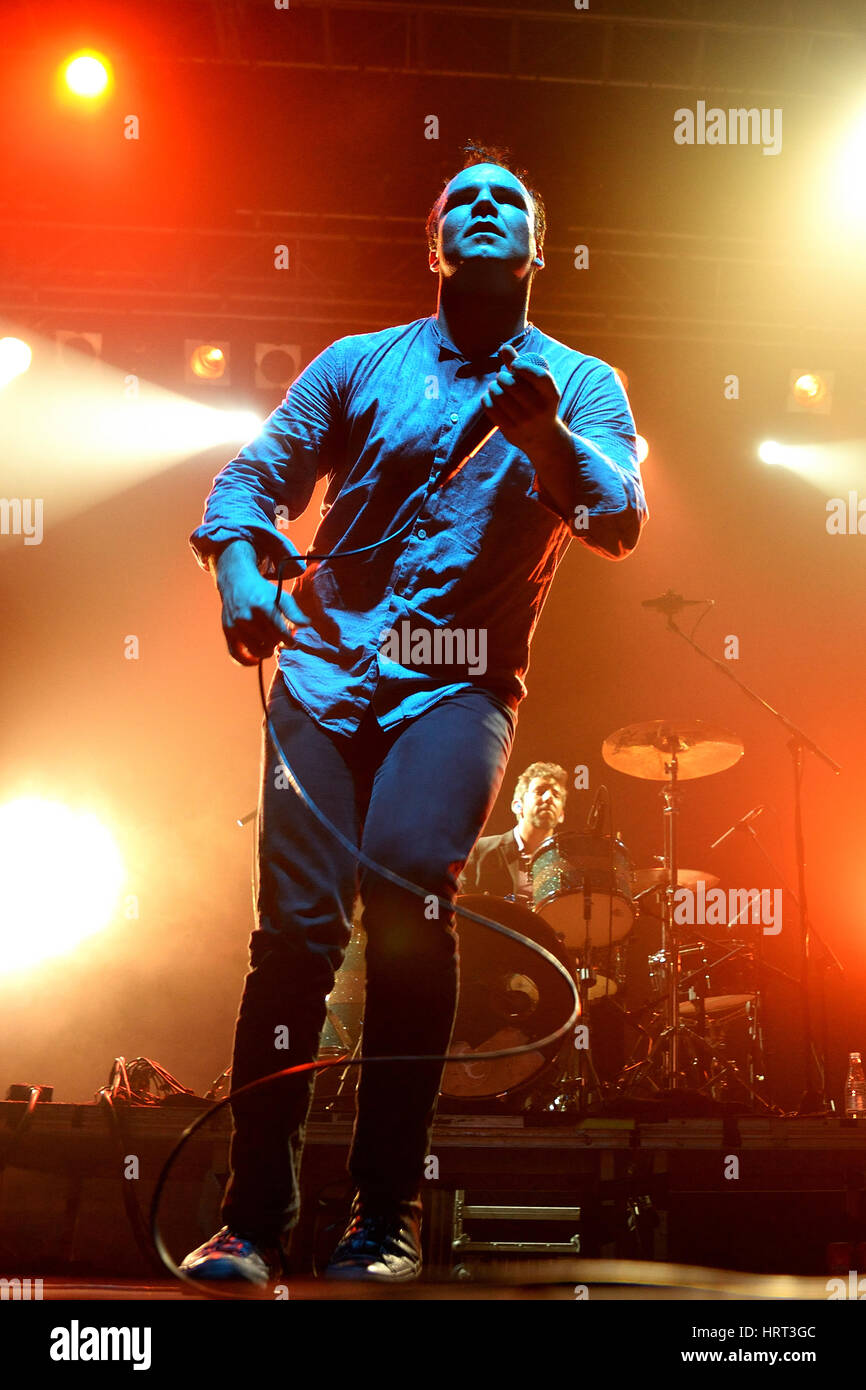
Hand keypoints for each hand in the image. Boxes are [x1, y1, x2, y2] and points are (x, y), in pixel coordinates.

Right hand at [215, 543, 306, 666]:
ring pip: (256, 650)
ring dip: (266, 651)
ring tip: (269, 645)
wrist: (236, 583)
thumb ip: (294, 612)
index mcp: (262, 605)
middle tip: (280, 640)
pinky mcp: (227, 631)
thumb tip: (306, 625)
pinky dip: (247, 661)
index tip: (291, 642)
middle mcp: (247, 616)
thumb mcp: (281, 596)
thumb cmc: (263, 592)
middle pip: (269, 642)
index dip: (288, 640)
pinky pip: (236, 655)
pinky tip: (256, 659)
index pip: (279, 631)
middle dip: (278, 643)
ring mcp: (235, 625)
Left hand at [480, 343, 560, 452]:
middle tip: (501, 377)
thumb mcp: (538, 387)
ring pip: (499, 395)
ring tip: (495, 386)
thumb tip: (504, 347)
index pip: (538, 376)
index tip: (514, 365)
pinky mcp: (511, 431)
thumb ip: (523, 366)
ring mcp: (525, 422)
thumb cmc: (539, 403)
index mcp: (551, 395)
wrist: (543, 438)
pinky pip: (491, 408)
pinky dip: (487, 399)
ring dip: (493, 387)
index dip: (522, 366)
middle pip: (512, 385)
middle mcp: (540, 409)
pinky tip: (490, 397)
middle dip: (502, 376)